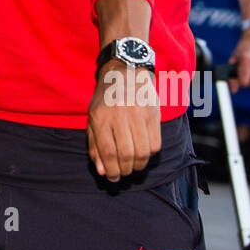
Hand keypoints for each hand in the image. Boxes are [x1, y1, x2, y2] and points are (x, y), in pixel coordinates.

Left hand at [87, 61, 160, 181]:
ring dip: (139, 165)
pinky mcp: (154, 113)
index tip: (113, 178)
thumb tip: (102, 170)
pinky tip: (144, 153)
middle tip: (124, 172)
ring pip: (143, 151)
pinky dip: (150, 154)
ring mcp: (138, 113)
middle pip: (126, 154)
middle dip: (125, 170)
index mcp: (100, 116)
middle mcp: (119, 114)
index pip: (108, 152)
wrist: (124, 71)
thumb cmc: (105, 99)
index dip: (111, 170)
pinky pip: (156, 143)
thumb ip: (95, 145)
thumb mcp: (92, 118)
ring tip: (134, 166)